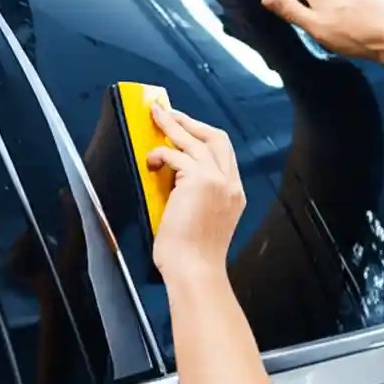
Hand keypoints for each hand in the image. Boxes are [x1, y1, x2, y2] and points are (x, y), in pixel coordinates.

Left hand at [147, 104, 245, 279]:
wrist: (194, 270)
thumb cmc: (192, 256)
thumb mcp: (203, 221)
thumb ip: (198, 198)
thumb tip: (176, 181)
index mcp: (234, 194)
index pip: (224, 155)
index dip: (204, 139)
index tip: (187, 132)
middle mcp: (230, 184)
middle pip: (216, 138)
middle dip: (192, 122)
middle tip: (170, 113)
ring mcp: (217, 180)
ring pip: (195, 140)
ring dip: (172, 125)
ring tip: (155, 116)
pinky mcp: (199, 180)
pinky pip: (175, 154)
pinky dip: (159, 154)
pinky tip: (150, 162)